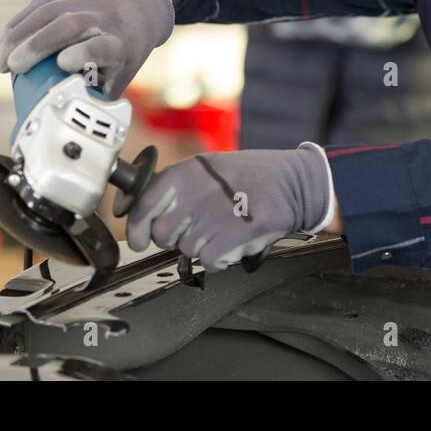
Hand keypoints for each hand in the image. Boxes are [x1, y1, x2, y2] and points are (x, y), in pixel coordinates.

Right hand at [0, 0, 173, 96]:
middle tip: (13, 68)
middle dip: (35, 46)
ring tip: (1, 62)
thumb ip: (98, 96)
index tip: (63, 65)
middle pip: (68, 25)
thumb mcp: (121, 74)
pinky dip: (17, 24)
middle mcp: (104, 16)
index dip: (83, 54)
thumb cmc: (125, 49)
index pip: (103, 46)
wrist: (140, 5)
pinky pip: (37, 4)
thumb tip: (69, 127)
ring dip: (17, 37)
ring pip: (45, 11)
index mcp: (121, 43)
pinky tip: (4, 43)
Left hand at [125, 144, 333, 270]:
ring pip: (188, 250)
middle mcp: (197, 192)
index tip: (140, 240)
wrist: (293, 182)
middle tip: (194, 231)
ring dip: (202, 248)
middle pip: (164, 234)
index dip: (137, 227)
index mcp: (188, 172)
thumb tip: (146, 214)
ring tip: (222, 232)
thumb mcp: (209, 169)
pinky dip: (218, 260)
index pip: (145, 204)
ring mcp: (215, 215)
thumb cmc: (249, 176)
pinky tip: (231, 245)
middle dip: (175, 240)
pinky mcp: (235, 235)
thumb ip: (178, 189)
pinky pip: (209, 261)